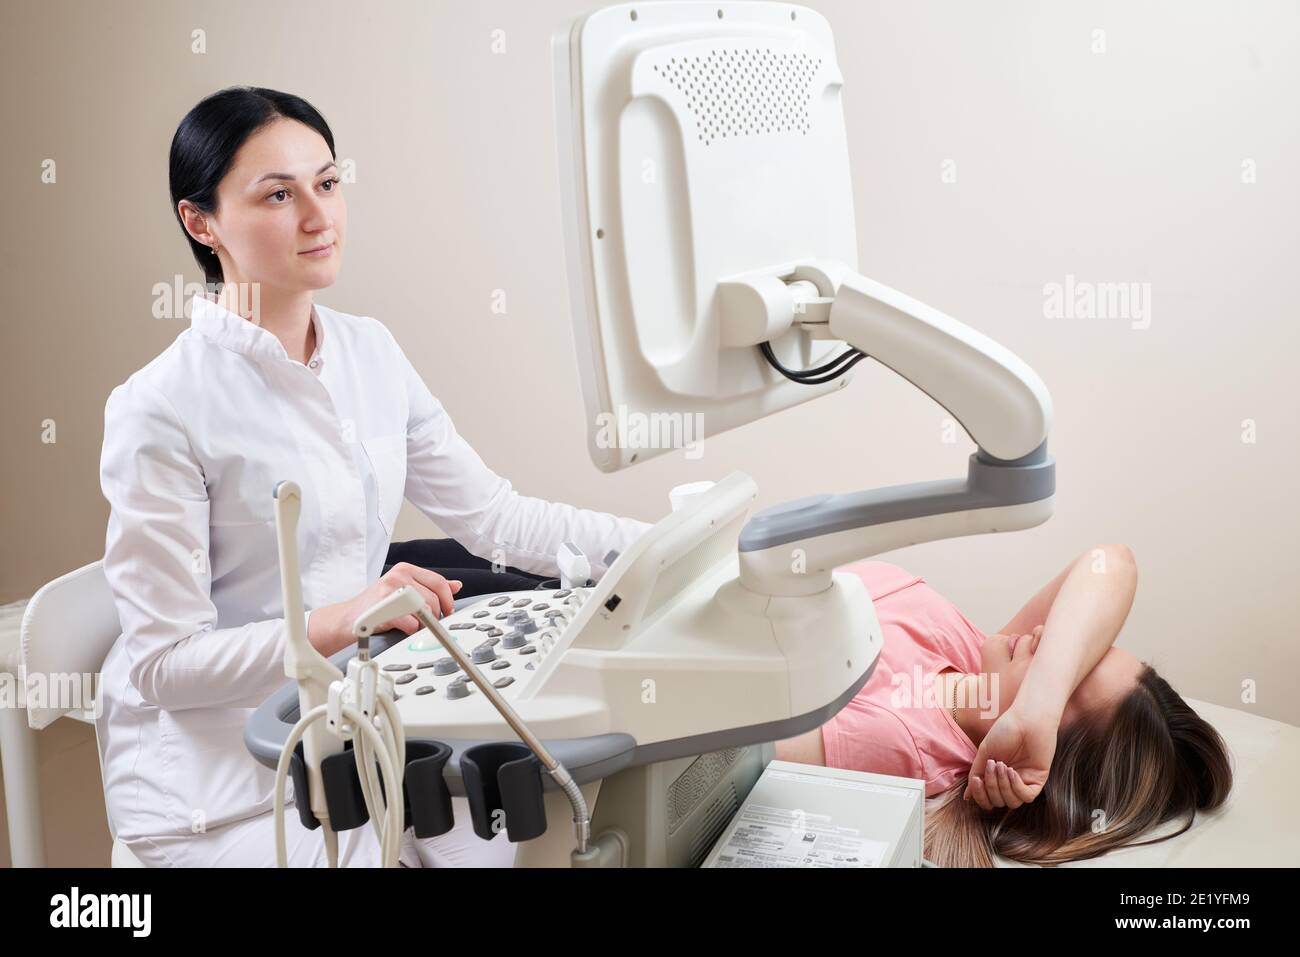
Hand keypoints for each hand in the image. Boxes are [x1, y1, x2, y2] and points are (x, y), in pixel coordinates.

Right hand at [308, 562, 462, 656]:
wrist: (347, 619)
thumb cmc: (375, 605)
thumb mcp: (403, 589)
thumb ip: (428, 586)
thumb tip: (456, 585)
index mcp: (405, 569)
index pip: (439, 582)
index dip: (448, 600)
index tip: (448, 612)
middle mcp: (398, 576)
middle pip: (433, 598)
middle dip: (435, 615)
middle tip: (427, 623)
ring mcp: (390, 591)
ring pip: (424, 610)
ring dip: (422, 624)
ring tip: (411, 625)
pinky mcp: (384, 608)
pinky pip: (411, 624)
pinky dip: (410, 631)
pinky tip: (401, 629)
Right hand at [963, 703, 1056, 810]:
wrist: (1026, 719)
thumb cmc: (1005, 731)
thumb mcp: (985, 752)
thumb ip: (976, 773)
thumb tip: (967, 796)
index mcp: (997, 776)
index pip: (988, 799)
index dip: (980, 796)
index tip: (977, 780)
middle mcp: (1010, 782)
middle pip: (998, 802)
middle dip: (991, 786)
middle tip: (993, 764)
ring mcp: (1024, 782)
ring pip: (1012, 802)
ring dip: (1003, 785)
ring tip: (1003, 765)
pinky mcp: (1038, 780)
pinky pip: (1026, 796)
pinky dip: (1016, 787)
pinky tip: (1013, 771)